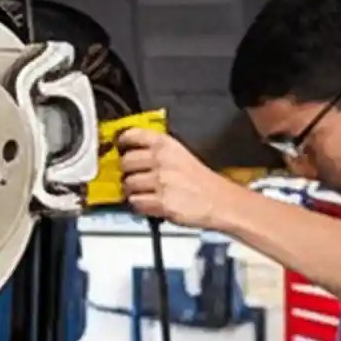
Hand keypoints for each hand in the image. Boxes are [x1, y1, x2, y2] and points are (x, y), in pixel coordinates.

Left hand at [115, 128, 233, 227]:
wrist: (220, 201)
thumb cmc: (201, 181)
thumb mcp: (180, 154)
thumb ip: (155, 150)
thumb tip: (129, 152)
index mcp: (167, 145)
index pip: (132, 135)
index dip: (122, 142)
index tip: (119, 146)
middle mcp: (162, 160)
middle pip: (125, 162)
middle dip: (127, 171)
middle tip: (135, 176)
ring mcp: (161, 181)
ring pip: (128, 184)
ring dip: (132, 191)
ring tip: (145, 192)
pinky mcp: (161, 202)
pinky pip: (135, 202)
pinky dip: (139, 205)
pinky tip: (150, 203)